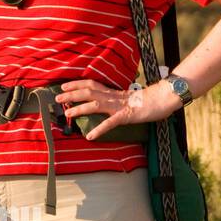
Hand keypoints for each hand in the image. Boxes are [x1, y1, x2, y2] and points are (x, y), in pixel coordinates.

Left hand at [56, 77, 182, 138]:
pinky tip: (90, 136)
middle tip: (57, 97)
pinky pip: (111, 123)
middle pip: (88, 92)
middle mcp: (113, 96)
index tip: (64, 86)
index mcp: (113, 92)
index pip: (91, 84)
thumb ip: (116, 101)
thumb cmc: (147, 101)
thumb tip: (106, 103)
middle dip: (71, 94)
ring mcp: (119, 106)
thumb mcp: (128, 99)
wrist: (163, 99)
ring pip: (95, 104)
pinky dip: (99, 129)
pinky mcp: (126, 116)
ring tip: (67, 114)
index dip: (76, 84)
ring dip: (79, 109)